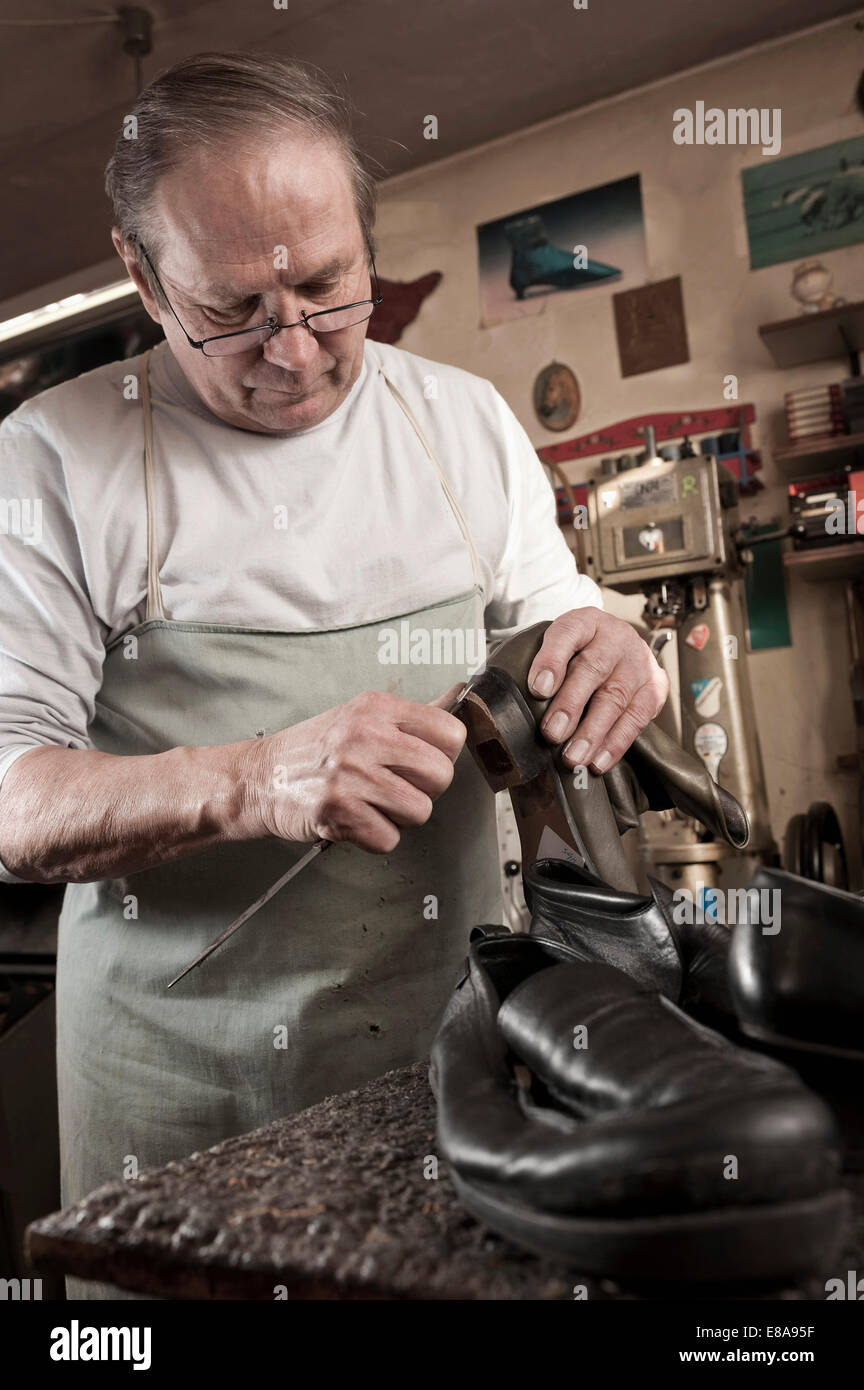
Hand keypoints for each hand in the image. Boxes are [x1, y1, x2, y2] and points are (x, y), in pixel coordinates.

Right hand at [250, 686, 466, 852]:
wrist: (260, 777)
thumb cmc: (314, 749)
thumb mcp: (360, 716)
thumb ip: (409, 717)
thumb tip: (458, 696)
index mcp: (377, 708)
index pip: (450, 733)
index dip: (443, 755)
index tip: (422, 762)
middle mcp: (365, 736)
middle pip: (441, 776)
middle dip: (424, 790)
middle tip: (396, 787)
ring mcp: (350, 774)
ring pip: (420, 811)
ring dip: (400, 816)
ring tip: (373, 803)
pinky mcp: (337, 810)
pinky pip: (389, 838)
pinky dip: (375, 837)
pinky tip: (356, 819)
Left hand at [527, 609, 668, 772]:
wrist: (616, 650)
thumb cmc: (579, 655)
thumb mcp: (557, 649)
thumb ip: (540, 668)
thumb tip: (518, 703)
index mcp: (585, 622)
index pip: (567, 633)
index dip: (552, 661)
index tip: (538, 689)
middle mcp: (616, 637)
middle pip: (593, 669)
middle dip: (571, 704)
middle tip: (553, 732)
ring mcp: (639, 661)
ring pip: (616, 697)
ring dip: (593, 731)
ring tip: (573, 756)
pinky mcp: (655, 686)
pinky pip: (637, 717)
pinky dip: (616, 742)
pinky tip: (599, 760)